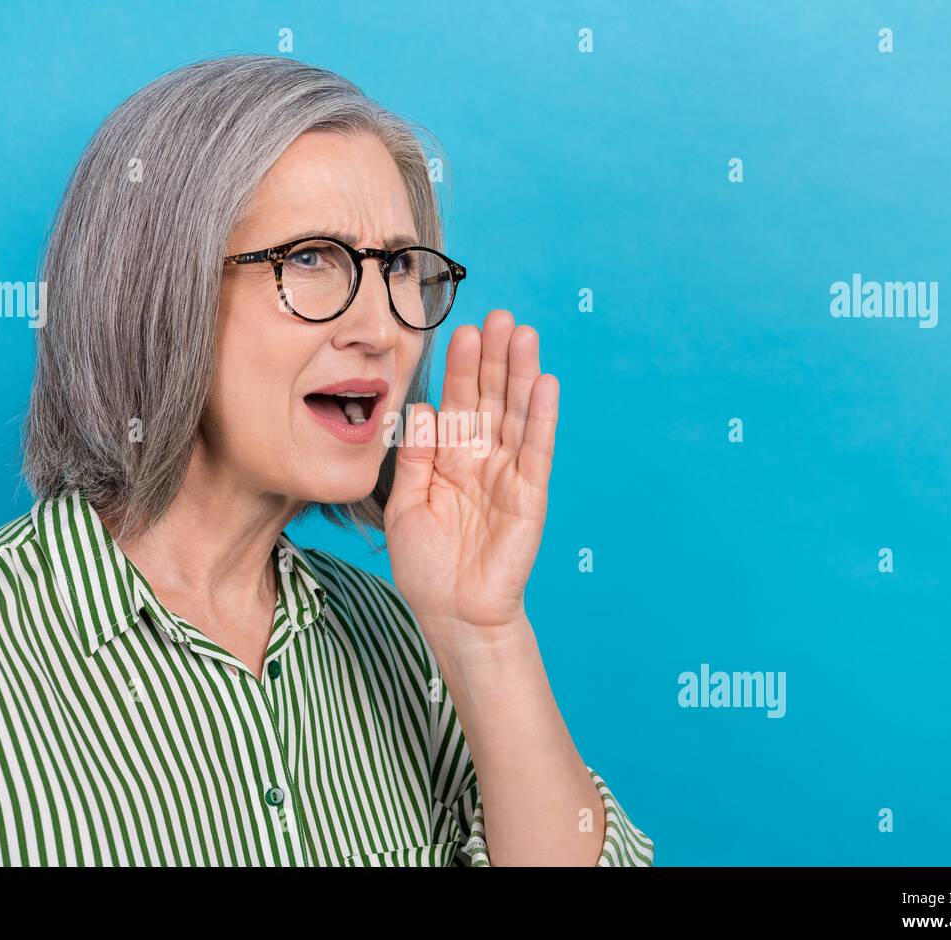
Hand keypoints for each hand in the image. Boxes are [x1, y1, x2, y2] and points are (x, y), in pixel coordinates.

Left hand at [384, 309, 558, 634]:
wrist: (454, 613)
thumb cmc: (426, 565)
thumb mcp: (405, 506)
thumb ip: (414, 458)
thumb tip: (423, 409)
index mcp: (449, 459)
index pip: (457, 403)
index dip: (461, 369)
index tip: (463, 330)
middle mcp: (481, 459)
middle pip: (490, 399)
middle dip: (494, 358)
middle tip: (499, 316)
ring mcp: (509, 474)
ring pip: (516, 414)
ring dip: (521, 374)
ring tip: (524, 334)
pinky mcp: (530, 494)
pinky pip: (536, 449)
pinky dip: (542, 416)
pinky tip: (545, 383)